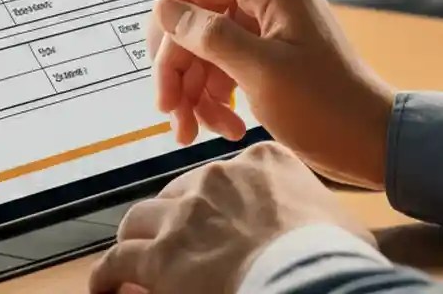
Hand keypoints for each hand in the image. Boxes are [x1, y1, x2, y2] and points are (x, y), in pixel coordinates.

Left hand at [89, 141, 373, 293]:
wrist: (312, 276)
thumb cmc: (336, 256)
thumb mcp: (337, 218)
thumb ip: (315, 209)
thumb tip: (327, 227)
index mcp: (261, 162)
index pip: (225, 176)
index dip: (214, 204)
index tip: (216, 223)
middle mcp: (216, 178)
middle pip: (177, 195)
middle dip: (172, 220)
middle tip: (172, 246)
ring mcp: (185, 214)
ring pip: (140, 221)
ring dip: (135, 242)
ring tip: (130, 265)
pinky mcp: (161, 255)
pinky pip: (119, 260)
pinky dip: (108, 275)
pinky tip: (106, 288)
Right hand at [93, 0, 394, 188]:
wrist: (370, 144)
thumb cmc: (329, 107)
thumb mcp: (263, 73)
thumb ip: (209, 37)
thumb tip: (167, 11)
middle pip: (186, 12)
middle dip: (170, 61)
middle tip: (167, 108)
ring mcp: (260, 23)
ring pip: (194, 43)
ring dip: (187, 88)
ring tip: (192, 131)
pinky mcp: (259, 50)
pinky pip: (212, 63)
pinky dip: (207, 96)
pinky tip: (219, 127)